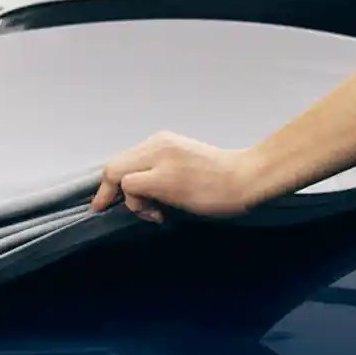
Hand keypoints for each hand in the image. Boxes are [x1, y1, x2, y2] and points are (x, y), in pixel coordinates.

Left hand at [90, 131, 259, 222]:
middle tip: (107, 208)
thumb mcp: (185, 165)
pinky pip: (130, 187)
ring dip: (130, 201)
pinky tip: (158, 213)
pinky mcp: (164, 177)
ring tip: (156, 211)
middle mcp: (158, 144)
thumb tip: (138, 191)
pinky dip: (136, 204)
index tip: (107, 199)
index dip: (111, 182)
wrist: (247, 177)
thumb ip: (161, 170)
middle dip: (107, 192)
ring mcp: (160, 159)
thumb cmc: (224, 178)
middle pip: (114, 165)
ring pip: (118, 174)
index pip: (124, 158)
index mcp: (163, 141)